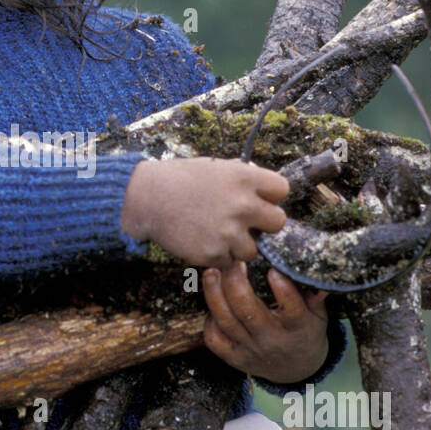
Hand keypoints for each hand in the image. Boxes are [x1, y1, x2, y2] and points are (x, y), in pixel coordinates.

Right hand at [120, 157, 288, 266]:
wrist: (148, 198)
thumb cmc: (180, 179)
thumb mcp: (216, 167)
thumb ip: (243, 176)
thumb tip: (264, 185)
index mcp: (245, 178)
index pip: (282, 190)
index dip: (271, 197)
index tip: (259, 200)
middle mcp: (242, 204)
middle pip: (278, 223)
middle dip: (264, 224)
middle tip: (246, 223)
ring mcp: (229, 231)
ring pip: (253, 250)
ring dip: (239, 245)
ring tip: (217, 233)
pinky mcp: (213, 253)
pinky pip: (228, 262)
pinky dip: (218, 256)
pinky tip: (202, 241)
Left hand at [201, 262, 329, 384]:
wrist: (295, 371)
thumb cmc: (305, 334)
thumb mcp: (318, 317)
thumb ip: (316, 296)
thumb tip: (321, 277)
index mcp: (297, 328)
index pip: (292, 309)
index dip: (283, 290)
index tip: (273, 269)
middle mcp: (271, 340)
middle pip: (248, 312)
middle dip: (236, 283)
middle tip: (232, 261)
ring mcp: (250, 350)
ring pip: (226, 321)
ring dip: (214, 294)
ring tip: (211, 272)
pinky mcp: (234, 358)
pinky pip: (214, 339)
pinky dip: (209, 320)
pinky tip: (211, 302)